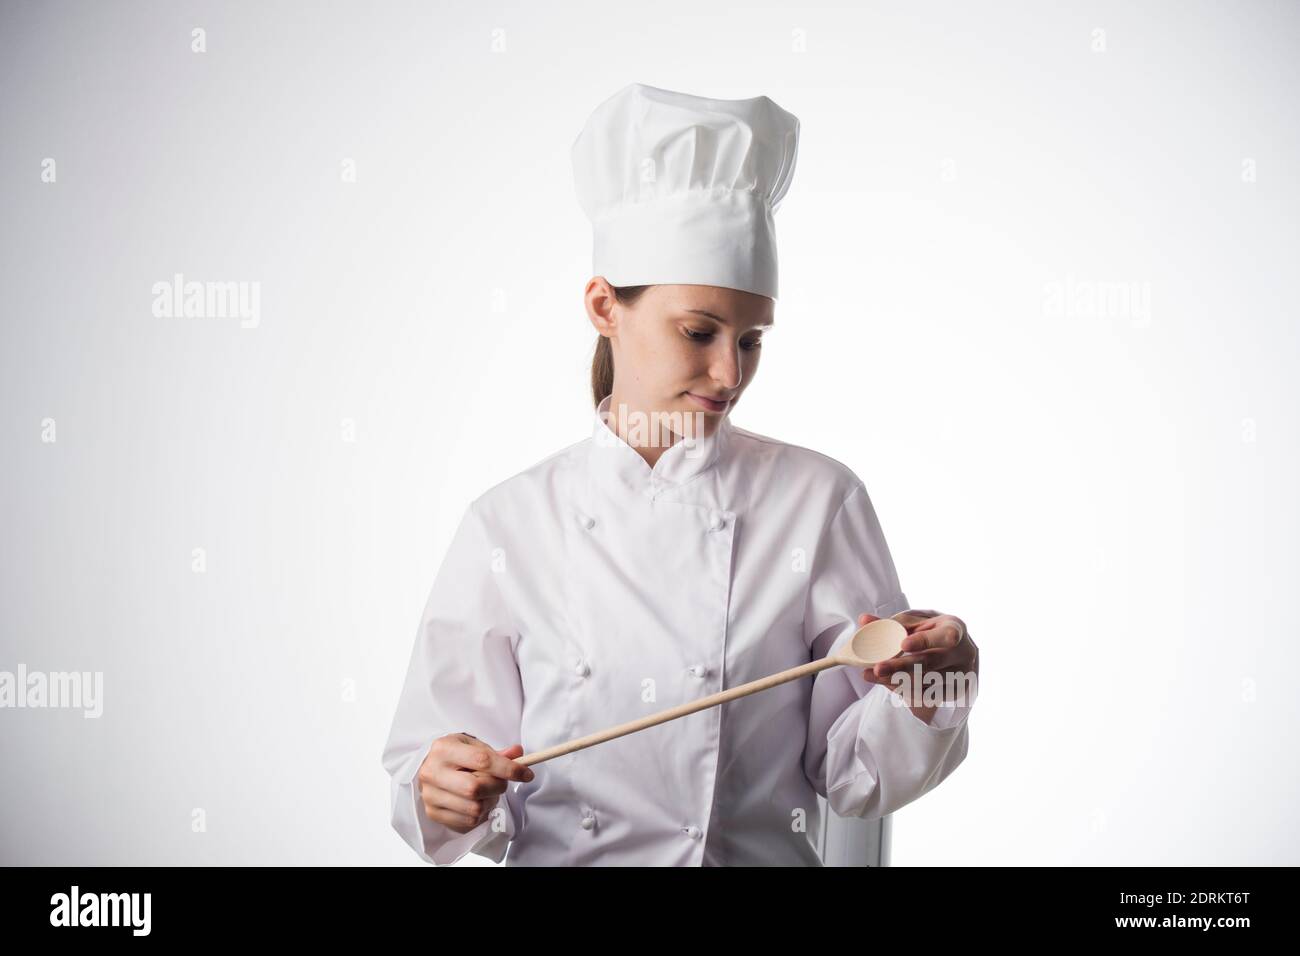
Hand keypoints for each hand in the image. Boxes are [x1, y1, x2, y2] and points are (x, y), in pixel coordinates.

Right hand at [417, 733, 534, 833]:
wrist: (430, 768)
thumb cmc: (456, 756)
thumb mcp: (474, 746)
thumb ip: (497, 753)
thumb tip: (518, 753)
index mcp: (443, 749)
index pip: (482, 760)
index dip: (508, 769)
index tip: (526, 774)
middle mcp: (432, 772)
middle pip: (475, 788)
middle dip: (497, 787)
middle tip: (502, 783)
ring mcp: (430, 795)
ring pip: (473, 808)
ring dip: (489, 802)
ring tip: (487, 792)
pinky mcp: (433, 813)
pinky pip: (468, 821)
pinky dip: (480, 814)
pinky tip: (477, 802)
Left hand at [858, 609, 978, 722]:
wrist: (952, 652)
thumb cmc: (929, 631)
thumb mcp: (914, 622)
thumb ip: (890, 623)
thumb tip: (864, 620)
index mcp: (955, 628)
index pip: (945, 636)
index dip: (924, 641)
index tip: (903, 645)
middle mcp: (964, 653)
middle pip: (929, 663)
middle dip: (900, 667)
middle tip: (877, 668)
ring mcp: (962, 675)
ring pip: (925, 682)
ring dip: (895, 681)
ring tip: (871, 675)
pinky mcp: (954, 692)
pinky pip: (925, 695)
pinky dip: (903, 689)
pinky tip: (886, 682)